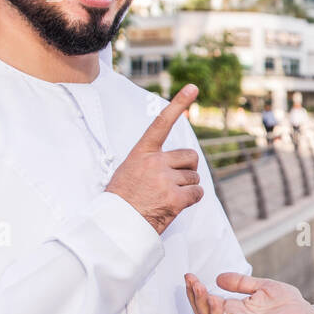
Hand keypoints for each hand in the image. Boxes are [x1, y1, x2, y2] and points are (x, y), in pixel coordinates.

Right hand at [106, 84, 202, 233]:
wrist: (116, 226)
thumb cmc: (122, 200)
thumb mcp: (129, 171)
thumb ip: (151, 162)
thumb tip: (176, 162)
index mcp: (141, 153)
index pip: (161, 123)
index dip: (178, 104)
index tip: (193, 87)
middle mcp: (155, 162)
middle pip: (190, 157)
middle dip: (188, 169)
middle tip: (173, 182)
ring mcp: (166, 180)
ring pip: (194, 178)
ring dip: (186, 188)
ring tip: (166, 197)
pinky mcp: (176, 198)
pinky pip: (197, 193)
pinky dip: (191, 200)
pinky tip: (175, 206)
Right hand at [185, 272, 313, 313]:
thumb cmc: (288, 304)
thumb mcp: (261, 286)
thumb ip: (241, 283)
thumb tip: (219, 277)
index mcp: (236, 309)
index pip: (208, 303)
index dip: (197, 291)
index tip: (189, 276)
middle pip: (205, 313)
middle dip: (194, 296)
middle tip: (190, 280)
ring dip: (202, 303)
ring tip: (198, 287)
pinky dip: (218, 313)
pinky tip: (214, 298)